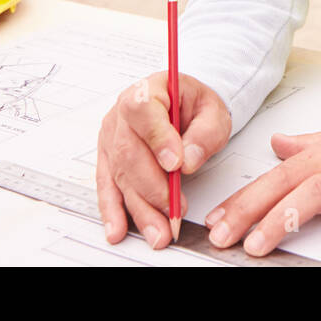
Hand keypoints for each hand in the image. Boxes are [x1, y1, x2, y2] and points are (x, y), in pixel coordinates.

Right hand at [96, 71, 231, 248]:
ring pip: (120, 175)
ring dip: (139, 206)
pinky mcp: (108, 158)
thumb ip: (204, 133)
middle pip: (129, 151)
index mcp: (148, 90)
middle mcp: (122, 114)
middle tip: (175, 208)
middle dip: (153, 187)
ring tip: (159, 230)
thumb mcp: (213, 112)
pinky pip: (107, 186)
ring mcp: (111, 137)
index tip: (175, 163)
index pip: (143, 110)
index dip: (157, 138)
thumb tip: (188, 159)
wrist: (184, 106)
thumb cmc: (195, 106)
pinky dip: (114, 210)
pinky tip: (119, 228)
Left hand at [203, 119, 320, 266]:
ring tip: (258, 245)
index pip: (271, 176)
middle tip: (223, 236)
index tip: (215, 219)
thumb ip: (303, 143)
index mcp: (317, 154)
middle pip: (282, 185)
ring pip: (312, 196)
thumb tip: (276, 142)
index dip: (241, 198)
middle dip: (248, 211)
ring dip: (282, 220)